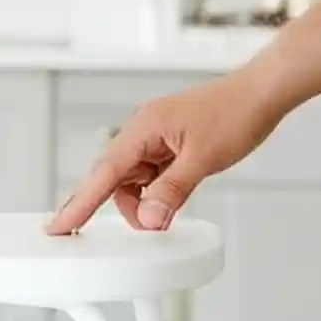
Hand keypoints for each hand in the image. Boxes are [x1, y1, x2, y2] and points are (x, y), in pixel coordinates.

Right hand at [46, 71, 284, 234]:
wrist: (261, 94)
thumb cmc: (235, 113)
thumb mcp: (202, 159)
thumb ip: (171, 191)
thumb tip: (148, 218)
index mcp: (143, 129)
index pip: (104, 174)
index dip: (80, 203)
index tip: (59, 225)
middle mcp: (142, 133)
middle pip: (116, 182)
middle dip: (131, 207)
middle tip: (153, 225)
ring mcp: (155, 140)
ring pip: (134, 183)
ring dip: (149, 201)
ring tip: (174, 204)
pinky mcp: (167, 147)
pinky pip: (151, 177)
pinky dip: (159, 192)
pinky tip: (177, 193)